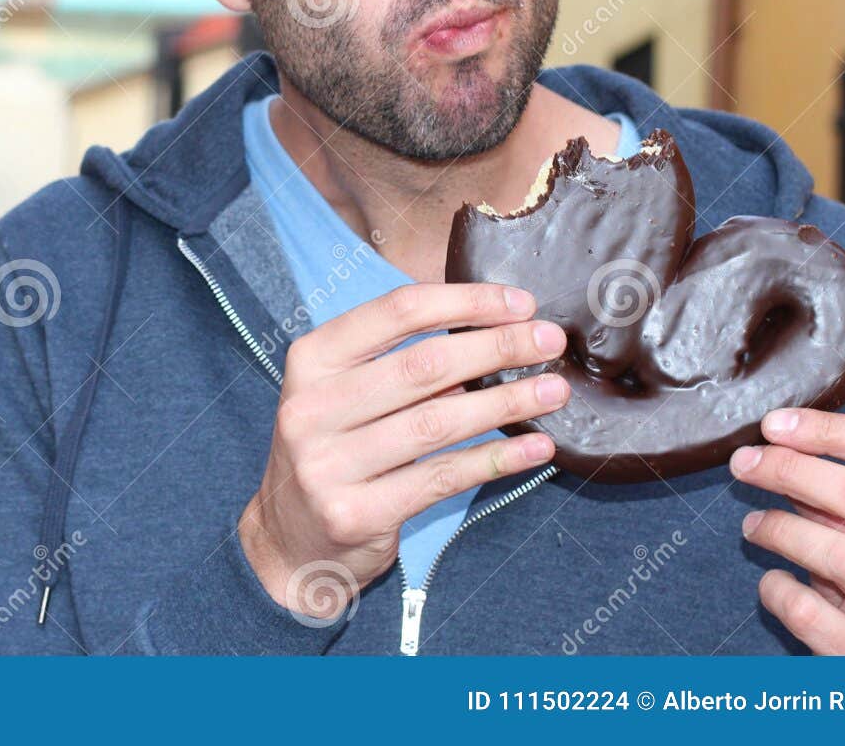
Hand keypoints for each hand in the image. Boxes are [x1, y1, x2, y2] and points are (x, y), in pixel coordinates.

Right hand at [238, 282, 567, 621]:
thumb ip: (400, 364)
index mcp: (310, 360)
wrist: (290, 543)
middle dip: (497, 347)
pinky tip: (535, 448)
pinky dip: (495, 459)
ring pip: (438, 422)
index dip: (465, 302)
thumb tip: (493, 336)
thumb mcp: (344, 394)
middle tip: (549, 341)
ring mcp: (327, 464)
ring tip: (554, 391)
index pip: (396, 312)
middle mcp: (311, 407)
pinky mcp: (354, 513)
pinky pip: (441, 478)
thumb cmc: (332, 451)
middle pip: (423, 364)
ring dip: (507, 402)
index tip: (519, 303)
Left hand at [731, 408, 844, 653]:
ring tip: (752, 526)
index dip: (829, 428)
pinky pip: (806, 610)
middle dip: (791, 471)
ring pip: (840, 555)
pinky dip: (776, 588)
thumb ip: (838, 493)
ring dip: (780, 530)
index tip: (774, 424)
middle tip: (743, 463)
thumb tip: (777, 443)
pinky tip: (773, 580)